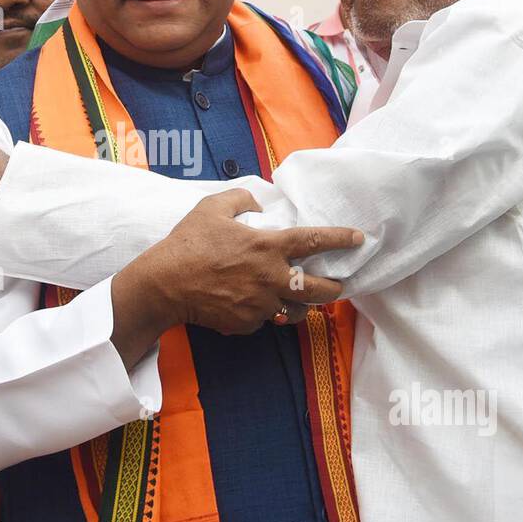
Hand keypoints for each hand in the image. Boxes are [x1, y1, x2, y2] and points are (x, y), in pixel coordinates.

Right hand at [118, 189, 362, 339]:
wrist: (164, 285)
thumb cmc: (188, 243)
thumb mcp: (212, 208)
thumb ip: (240, 198)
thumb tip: (256, 201)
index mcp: (268, 247)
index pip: (315, 241)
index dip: (341, 238)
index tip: (358, 238)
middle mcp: (272, 278)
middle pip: (321, 291)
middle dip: (335, 289)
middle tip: (337, 285)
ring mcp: (261, 305)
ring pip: (295, 311)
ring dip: (299, 304)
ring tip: (295, 298)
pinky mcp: (247, 324)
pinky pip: (264, 320)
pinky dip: (263, 313)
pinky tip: (250, 305)